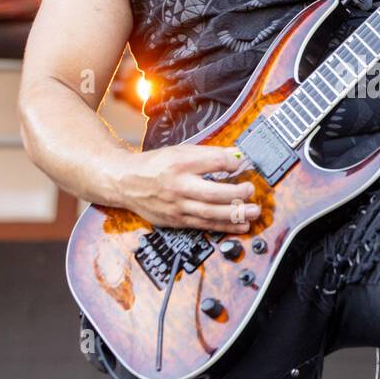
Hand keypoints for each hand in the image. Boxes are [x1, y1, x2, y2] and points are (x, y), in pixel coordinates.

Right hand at [112, 143, 261, 233]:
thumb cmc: (154, 165)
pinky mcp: (176, 221)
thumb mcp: (179, 151)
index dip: (231, 162)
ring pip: (209, 214)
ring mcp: (176, 207)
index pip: (211, 162)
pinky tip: (240, 226)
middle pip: (211, 194)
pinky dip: (224, 227)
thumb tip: (235, 155)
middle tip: (251, 191)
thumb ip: (208, 154)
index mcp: (179, 164)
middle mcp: (177, 187)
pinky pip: (203, 225)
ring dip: (235, 215)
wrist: (125, 183)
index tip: (241, 163)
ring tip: (253, 213)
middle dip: (236, 194)